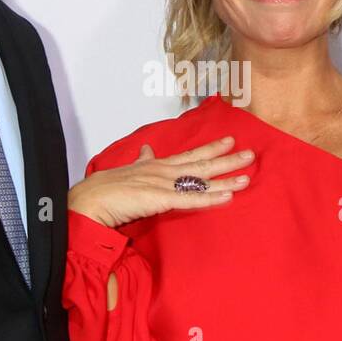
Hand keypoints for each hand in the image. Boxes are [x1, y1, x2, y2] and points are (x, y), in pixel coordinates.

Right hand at [68, 136, 254, 228]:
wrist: (90, 199)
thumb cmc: (106, 188)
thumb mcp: (129, 169)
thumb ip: (141, 160)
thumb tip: (147, 148)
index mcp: (157, 165)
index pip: (189, 155)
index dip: (210, 148)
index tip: (229, 141)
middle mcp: (164, 171)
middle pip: (201, 163)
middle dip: (227, 159)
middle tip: (251, 153)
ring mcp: (163, 184)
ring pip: (200, 180)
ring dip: (225, 178)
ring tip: (247, 175)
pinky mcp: (160, 199)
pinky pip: (190, 199)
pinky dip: (210, 197)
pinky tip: (228, 197)